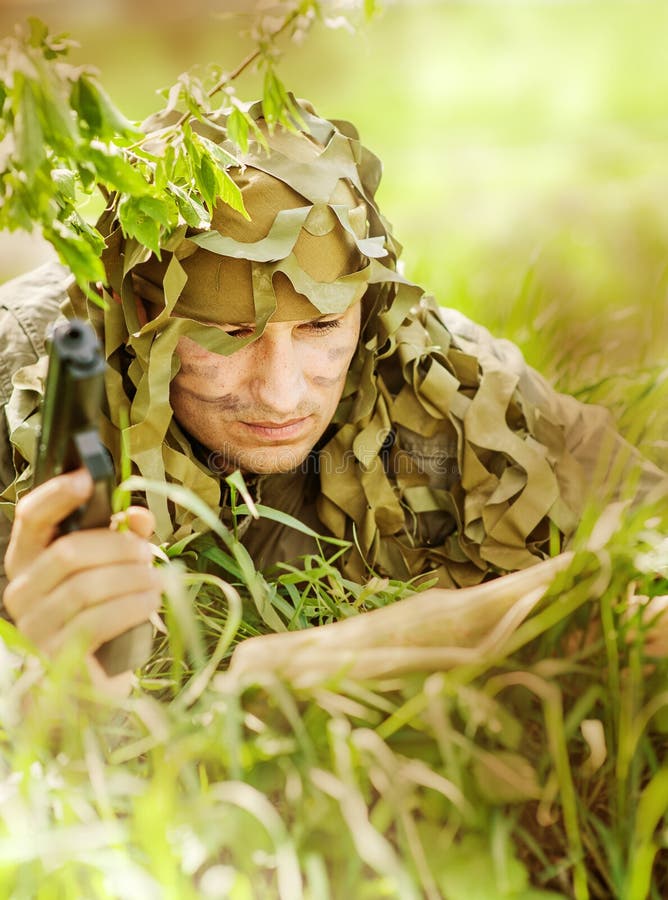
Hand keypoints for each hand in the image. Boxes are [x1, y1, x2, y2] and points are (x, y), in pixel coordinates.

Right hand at [3, 468, 160, 690]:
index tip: (87, 478)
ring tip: (156, 581)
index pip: (31, 518)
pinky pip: (99, 620)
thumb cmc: (100, 617)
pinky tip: (151, 602)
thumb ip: (121, 539)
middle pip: (69, 552)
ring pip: (87, 586)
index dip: (57, 495)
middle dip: (118, 547)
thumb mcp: (110, 571)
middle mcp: (21, 592)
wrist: (91, 684)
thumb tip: (137, 515)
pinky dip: (133, 605)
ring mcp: (35, 626)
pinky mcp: (57, 656)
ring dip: (132, 578)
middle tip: (147, 552)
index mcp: (28, 562)